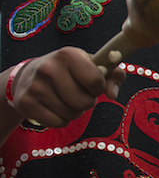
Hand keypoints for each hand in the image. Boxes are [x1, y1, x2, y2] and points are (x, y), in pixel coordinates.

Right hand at [6, 48, 123, 126]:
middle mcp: (49, 69)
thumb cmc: (68, 70)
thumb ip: (113, 74)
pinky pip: (58, 123)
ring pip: (72, 114)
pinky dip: (61, 119)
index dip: (98, 87)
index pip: (96, 81)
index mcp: (68, 55)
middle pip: (85, 102)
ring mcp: (35, 87)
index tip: (91, 84)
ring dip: (74, 111)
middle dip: (87, 102)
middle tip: (78, 94)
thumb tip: (112, 94)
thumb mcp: (91, 64)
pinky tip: (54, 107)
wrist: (28, 76)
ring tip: (66, 99)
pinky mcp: (26, 104)